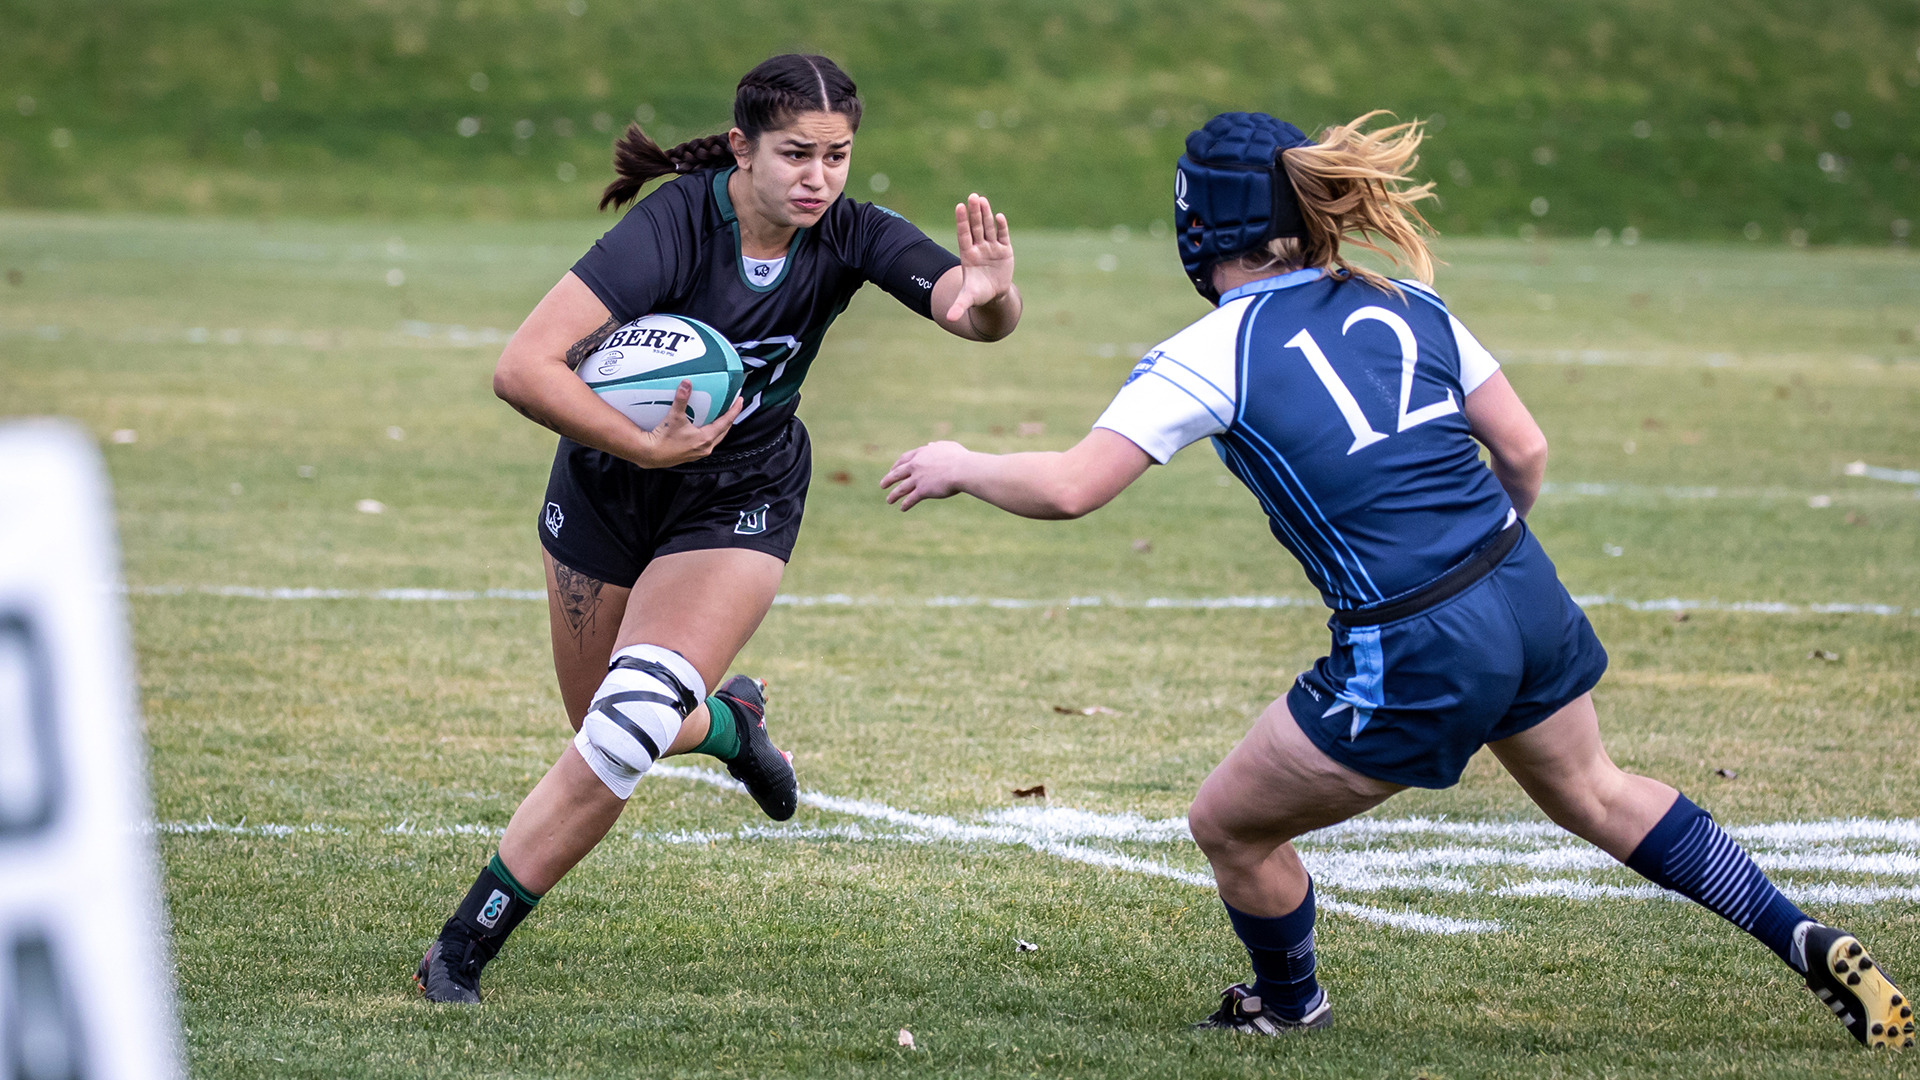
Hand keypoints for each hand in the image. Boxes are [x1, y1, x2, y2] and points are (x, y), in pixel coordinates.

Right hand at [637, 381, 743, 467]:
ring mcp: (699, 452)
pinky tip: (704, 427)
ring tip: (721, 416)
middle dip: (729, 418)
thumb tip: (686, 384)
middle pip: (724, 431)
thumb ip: (682, 399)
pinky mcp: (692, 454)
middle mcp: (705, 447)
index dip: (734, 410)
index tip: (739, 401)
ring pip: (716, 438)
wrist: (651, 455)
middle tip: (733, 407)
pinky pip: (707, 442)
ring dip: (720, 427)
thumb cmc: (663, 440)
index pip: (726, 422)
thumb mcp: (674, 416)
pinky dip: (711, 433)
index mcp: (705, 439)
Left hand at [880, 440, 972, 510]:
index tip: (892, 469)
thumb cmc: (960, 458)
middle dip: (888, 479)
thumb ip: (937, 446)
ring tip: (889, 500)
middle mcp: (916, 465)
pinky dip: (906, 504)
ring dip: (893, 495)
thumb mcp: (948, 446)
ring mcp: (918, 478)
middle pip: (897, 473)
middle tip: (882, 484)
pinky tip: (902, 508)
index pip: (905, 459)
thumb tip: (930, 445)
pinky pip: (911, 499)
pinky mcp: (922, 490)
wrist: (962, 469)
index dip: (897, 465)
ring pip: (901, 488)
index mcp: (922, 453)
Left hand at [944, 193, 1014, 322]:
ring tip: (982, 199)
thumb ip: (959, 306)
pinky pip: (1003, 236)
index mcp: (968, 255)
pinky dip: (1002, 227)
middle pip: (975, 227)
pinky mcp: (1005, 250)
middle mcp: (979, 248)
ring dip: (986, 214)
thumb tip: (948, 319)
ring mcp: (992, 247)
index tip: (959, 206)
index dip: (962, 221)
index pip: (963, 234)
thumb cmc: (978, 293)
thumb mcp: (967, 299)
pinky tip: (999, 216)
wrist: (993, 294)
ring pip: (988, 227)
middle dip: (974, 213)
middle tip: (972, 196)